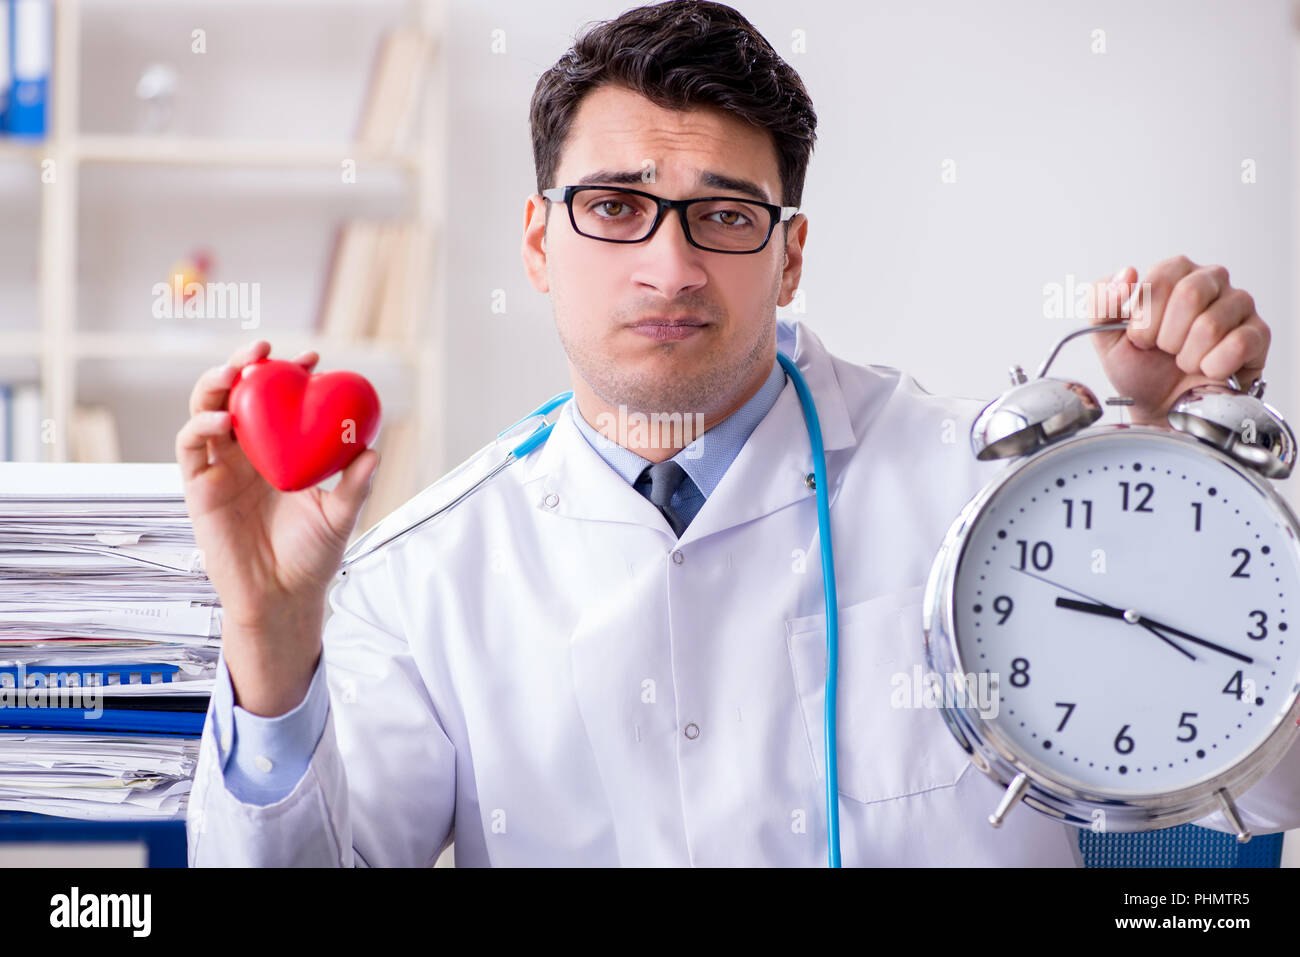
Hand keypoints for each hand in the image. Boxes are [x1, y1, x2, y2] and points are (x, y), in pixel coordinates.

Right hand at [175, 340, 379, 713]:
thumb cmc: (311, 558)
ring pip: (206, 411)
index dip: (291, 376)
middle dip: (245, 366)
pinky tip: (223, 420)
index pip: (279, 403)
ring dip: (215, 385)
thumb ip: (355, 484)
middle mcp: (247, 454)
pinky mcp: (198, 487)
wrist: (282, 598)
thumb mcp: (340, 515)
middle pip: (237, 396)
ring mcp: (220, 468)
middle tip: (263, 350)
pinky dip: (201, 426)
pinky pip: (190, 447)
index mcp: (279, 453)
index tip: (312, 357)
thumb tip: (373, 449)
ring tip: (236, 372)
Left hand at [1086, 256, 1269, 425]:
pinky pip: (1239, 344)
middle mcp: (1211, 280)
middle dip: (1166, 337)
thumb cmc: (1139, 369)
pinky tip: (1208, 370)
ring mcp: (1239, 305)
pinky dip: (1214, 366)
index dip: (1145, 318)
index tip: (1141, 339)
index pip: (1160, 278)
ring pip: (1211, 324)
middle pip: (1190, 294)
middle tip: (1164, 351)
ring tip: (1185, 362)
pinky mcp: (1258, 334)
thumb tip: (1125, 274)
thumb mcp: (1105, 337)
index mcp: (1174, 273)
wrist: (1160, 409)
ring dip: (1188, 356)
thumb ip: (1101, 302)